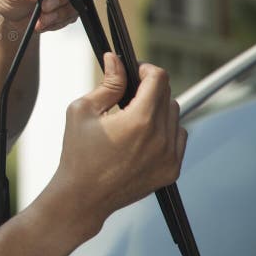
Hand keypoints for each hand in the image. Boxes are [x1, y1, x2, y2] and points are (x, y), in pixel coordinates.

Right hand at [50, 53, 187, 229]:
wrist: (82, 196)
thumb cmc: (77, 153)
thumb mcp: (83, 110)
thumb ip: (107, 83)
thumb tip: (116, 60)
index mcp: (140, 120)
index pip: (159, 79)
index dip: (146, 69)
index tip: (135, 72)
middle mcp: (160, 138)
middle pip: (168, 95)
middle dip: (150, 89)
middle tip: (128, 95)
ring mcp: (169, 157)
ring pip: (175, 116)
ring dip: (159, 109)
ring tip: (134, 118)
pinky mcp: (171, 171)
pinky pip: (178, 138)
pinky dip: (165, 131)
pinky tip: (142, 136)